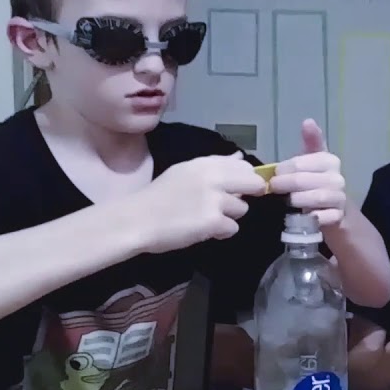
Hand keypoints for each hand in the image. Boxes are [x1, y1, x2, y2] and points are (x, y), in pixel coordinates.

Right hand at [136, 152, 266, 252]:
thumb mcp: (184, 172)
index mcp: (204, 163)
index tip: (234, 189)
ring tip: (207, 219)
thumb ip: (214, 165)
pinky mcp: (213, 221)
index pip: (243, 165)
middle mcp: (212, 177)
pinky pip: (233, 228)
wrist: (136, 220)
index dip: (244, 179)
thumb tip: (239, 157)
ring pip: (243, 209)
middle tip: (227, 205)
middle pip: (253, 183)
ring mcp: (214, 199)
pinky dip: (221, 233)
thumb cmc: (158, 198)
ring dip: (229, 217)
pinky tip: (203, 230)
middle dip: (246, 196)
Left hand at [268, 119, 346, 226]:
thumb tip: (308, 121)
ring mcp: (339, 198)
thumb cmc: (316, 180)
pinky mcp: (338, 217)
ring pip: (315, 197)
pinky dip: (312, 217)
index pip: (300, 163)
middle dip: (284, 184)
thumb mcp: (311, 159)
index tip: (274, 175)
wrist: (332, 208)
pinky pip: (324, 217)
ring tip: (285, 201)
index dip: (283, 170)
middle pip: (304, 180)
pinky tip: (302, 216)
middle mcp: (337, 178)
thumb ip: (310, 141)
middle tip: (273, 188)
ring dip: (296, 200)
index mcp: (330, 160)